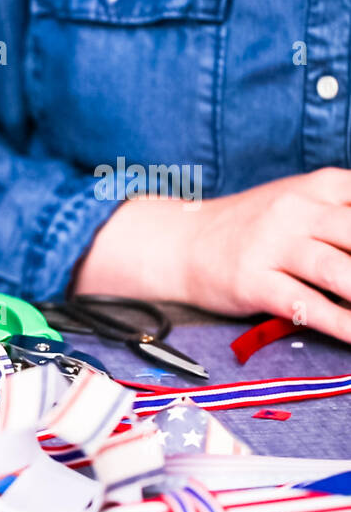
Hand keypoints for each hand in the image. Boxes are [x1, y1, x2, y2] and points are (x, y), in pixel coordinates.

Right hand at [75, 168, 350, 341]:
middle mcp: (299, 210)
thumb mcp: (305, 202)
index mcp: (320, 186)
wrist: (177, 244)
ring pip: (343, 271)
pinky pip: (307, 307)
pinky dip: (340, 325)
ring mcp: (275, 245)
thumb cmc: (248, 229)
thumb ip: (346, 211)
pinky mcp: (254, 281)